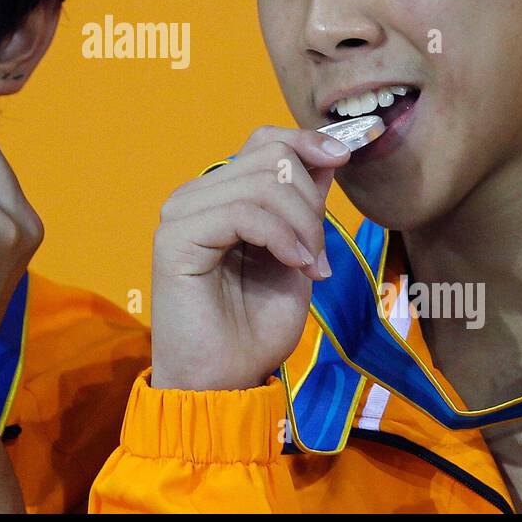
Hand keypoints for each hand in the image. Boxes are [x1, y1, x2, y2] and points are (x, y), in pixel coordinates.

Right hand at [150, 126, 349, 391]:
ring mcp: (181, 213)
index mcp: (221, 195)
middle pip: (269, 156)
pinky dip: (281, 236)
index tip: (345, 157)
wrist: (225, 381)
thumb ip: (305, 207)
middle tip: (319, 255)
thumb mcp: (297, 255)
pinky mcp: (176, 237)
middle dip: (311, 201)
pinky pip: (242, 212)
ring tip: (309, 267)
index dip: (306, 141)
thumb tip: (329, 156)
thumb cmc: (256, 327)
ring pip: (261, 182)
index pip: (264, 141)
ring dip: (302, 225)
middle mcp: (196, 196)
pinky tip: (295, 266)